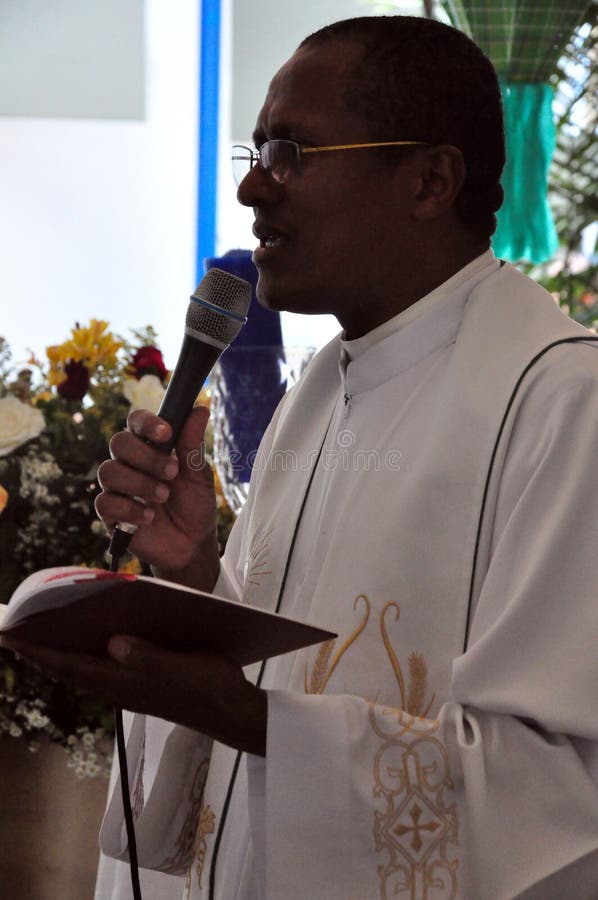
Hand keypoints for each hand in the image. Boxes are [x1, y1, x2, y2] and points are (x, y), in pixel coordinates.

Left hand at [0, 634, 266, 756]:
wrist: (232, 713)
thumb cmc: (210, 687)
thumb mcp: (183, 668)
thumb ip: (149, 658)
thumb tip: (114, 643)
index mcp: (127, 682)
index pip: (73, 666)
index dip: (40, 652)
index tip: (11, 639)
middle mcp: (122, 687)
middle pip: (71, 670)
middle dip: (41, 654)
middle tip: (13, 636)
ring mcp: (131, 689)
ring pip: (85, 672)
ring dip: (60, 656)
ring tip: (41, 639)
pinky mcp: (143, 687)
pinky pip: (101, 672)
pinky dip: (84, 658)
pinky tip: (89, 646)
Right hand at [96, 407, 219, 589]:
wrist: (191, 545)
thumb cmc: (194, 505)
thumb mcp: (199, 476)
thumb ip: (193, 445)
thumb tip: (199, 409)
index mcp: (150, 448)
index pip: (136, 422)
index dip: (147, 423)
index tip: (167, 432)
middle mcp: (129, 463)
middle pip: (118, 442)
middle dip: (146, 456)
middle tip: (173, 472)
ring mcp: (117, 488)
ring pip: (108, 471)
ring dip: (139, 483)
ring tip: (164, 497)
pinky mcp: (110, 514)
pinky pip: (105, 502)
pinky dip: (129, 509)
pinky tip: (149, 517)